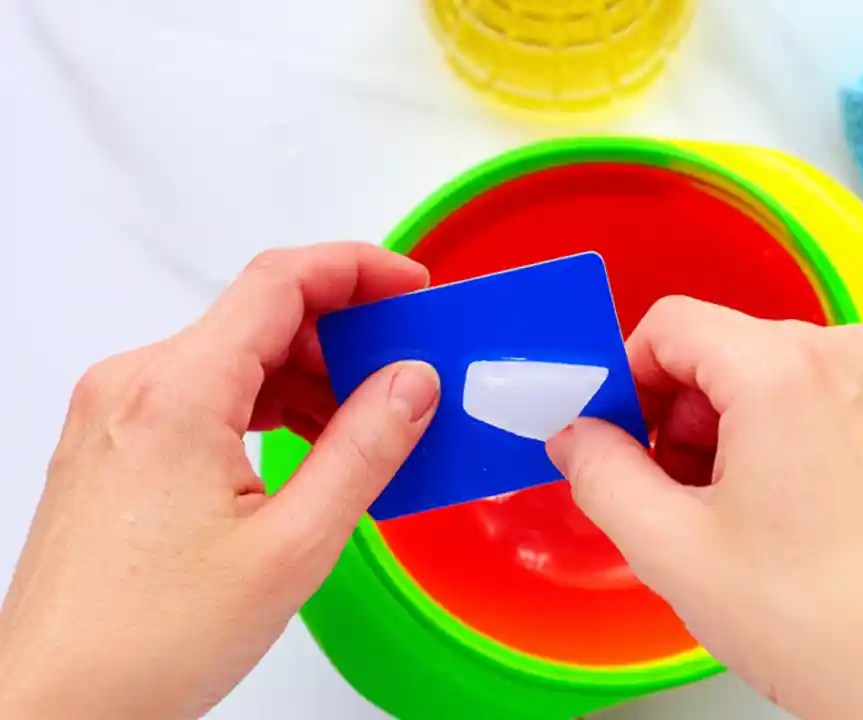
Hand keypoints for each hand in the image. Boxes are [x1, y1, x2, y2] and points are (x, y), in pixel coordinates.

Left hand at [0, 244, 440, 718]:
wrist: (55, 705)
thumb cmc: (146, 641)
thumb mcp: (293, 545)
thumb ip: (364, 450)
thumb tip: (412, 384)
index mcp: (177, 392)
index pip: (280, 280)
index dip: (358, 269)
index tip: (412, 288)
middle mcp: (134, 385)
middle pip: (258, 316)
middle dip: (343, 334)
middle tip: (407, 370)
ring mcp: (115, 414)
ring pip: (232, 357)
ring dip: (306, 375)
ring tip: (367, 424)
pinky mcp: (112, 447)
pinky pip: (203, 395)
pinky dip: (264, 406)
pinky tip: (306, 450)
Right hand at [548, 297, 862, 719]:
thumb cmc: (819, 622)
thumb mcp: (671, 549)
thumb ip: (602, 474)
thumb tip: (578, 436)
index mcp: (786, 371)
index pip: (672, 324)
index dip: (626, 376)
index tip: (613, 429)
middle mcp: (848, 357)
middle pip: (723, 347)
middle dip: (678, 413)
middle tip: (669, 491)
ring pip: (772, 371)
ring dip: (730, 428)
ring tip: (730, 513)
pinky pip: (823, 396)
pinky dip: (785, 434)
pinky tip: (782, 508)